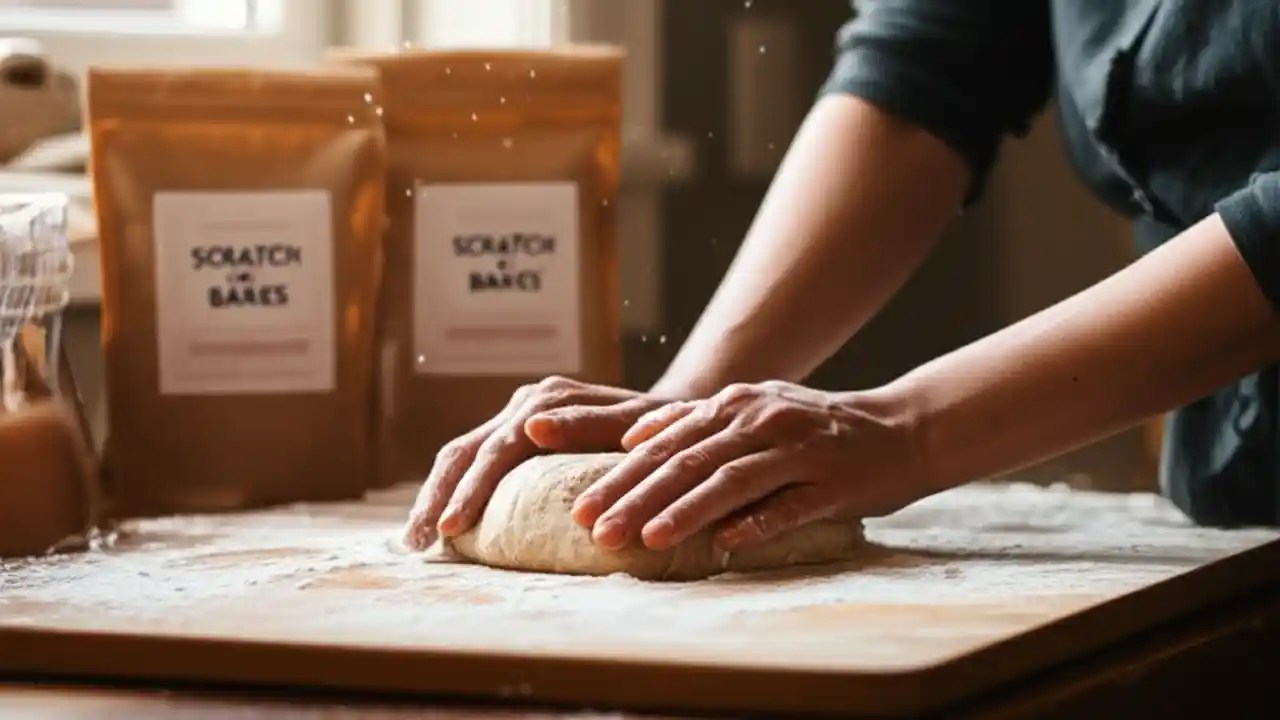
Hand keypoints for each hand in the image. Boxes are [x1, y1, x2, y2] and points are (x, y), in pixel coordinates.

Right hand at [400, 376, 676, 549]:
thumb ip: (588, 425)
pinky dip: (453, 489)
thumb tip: (532, 428)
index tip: (453, 528)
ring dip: (436, 495)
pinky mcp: (516, 432)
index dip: (472, 489)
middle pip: (466, 449)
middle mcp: (526, 402)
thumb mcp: (636, 426)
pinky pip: (474, 460)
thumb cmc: (661, 431)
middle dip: (439, 496)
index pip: (497, 448)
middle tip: (418, 542)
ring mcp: (517, 415)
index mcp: (549, 400)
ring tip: (416, 540)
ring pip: (461, 453)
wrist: (672, 418)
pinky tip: (439, 522)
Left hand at [570, 380, 931, 551]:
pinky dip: (756, 524)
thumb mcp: (752, 412)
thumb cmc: (814, 430)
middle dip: (635, 498)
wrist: (901, 429)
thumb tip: (634, 437)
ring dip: (684, 511)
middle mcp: (760, 421)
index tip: (579, 508)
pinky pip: (789, 506)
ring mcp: (797, 451)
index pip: (663, 444)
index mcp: (734, 405)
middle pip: (686, 462)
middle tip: (595, 531)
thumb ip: (695, 423)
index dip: (618, 476)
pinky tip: (725, 545)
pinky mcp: (832, 483)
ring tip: (645, 540)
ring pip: (729, 481)